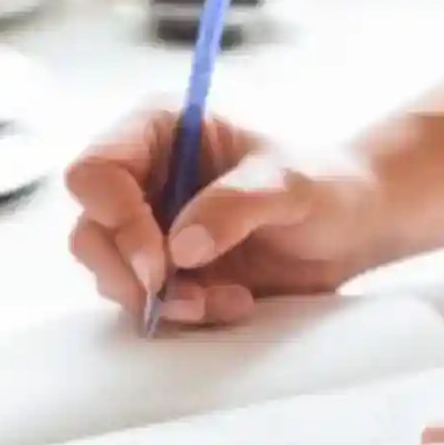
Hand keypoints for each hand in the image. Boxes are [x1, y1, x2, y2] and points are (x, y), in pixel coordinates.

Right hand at [64, 107, 385, 325]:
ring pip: (107, 271)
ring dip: (159, 299)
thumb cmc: (326, 185)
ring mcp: (147, 224)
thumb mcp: (291, 184)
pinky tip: (229, 302)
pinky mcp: (161, 267)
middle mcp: (142, 176)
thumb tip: (180, 248)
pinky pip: (141, 299)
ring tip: (220, 300)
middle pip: (90, 229)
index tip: (160, 261)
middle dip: (129, 272)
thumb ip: (236, 206)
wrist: (353, 228)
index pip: (95, 171)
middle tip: (180, 294)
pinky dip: (180, 313)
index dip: (115, 218)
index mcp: (159, 131)